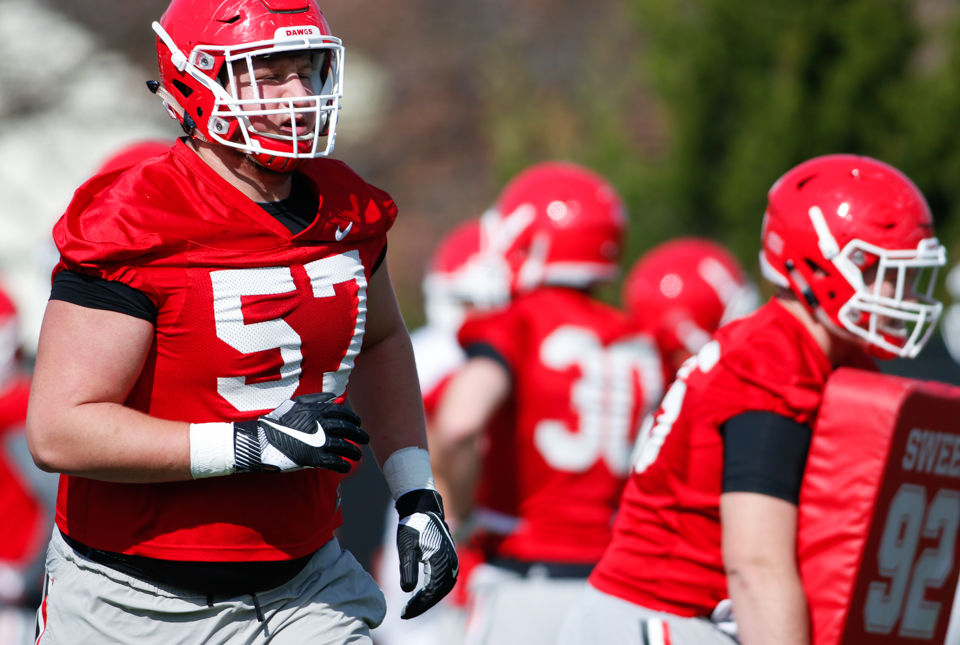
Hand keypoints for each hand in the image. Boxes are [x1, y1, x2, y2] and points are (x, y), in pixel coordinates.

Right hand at [233, 393, 368, 472]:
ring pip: (345, 446)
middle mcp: (321, 424)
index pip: (342, 413)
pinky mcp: (314, 458)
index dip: (352, 419)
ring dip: (354, 451)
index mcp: (317, 410)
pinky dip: (343, 465)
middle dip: (359, 434)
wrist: (260, 440)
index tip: (358, 423)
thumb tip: (334, 398)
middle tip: (365, 439)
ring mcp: (318, 441)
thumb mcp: (294, 404)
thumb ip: (315, 400)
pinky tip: (346, 466)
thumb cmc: (276, 422)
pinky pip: (336, 462)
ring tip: (358, 455)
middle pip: (348, 429)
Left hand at [396, 488, 458, 618]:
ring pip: (444, 587)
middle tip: (407, 613)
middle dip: (424, 604)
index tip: (404, 613)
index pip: (432, 592)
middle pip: (440, 592)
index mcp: (441, 561)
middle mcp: (450, 562)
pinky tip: (423, 593)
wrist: (423, 509)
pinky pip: (445, 579)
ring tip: (414, 606)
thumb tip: (407, 591)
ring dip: (430, 598)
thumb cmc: (413, 527)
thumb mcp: (406, 548)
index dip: (418, 605)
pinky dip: (435, 589)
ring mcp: (452, 560)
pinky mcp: (450, 558)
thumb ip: (407, 569)